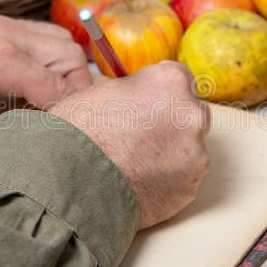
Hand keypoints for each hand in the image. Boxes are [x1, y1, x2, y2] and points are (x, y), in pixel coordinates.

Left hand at [0, 15, 91, 153]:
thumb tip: (32, 157)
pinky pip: (47, 36)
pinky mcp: (4, 23)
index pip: (57, 86)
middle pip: (70, 58)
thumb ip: (0, 145)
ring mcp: (7, 24)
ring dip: (66, 71)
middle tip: (59, 116)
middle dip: (73, 90)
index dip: (64, 113)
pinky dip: (52, 58)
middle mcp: (7, 33)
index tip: (59, 131)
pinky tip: (37, 81)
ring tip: (49, 100)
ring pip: (64, 42)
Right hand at [50, 62, 210, 228]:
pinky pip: (183, 180)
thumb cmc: (77, 135)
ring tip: (135, 166)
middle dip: (172, 122)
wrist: (71, 185)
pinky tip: (140, 185)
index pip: (179, 77)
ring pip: (190, 150)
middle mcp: (190, 115)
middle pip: (190, 113)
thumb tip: (135, 96)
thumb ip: (132, 90)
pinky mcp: (190, 189)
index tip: (150, 102)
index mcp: (169, 82)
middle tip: (142, 137)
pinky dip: (168, 182)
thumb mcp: (100, 92)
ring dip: (171, 154)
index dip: (161, 91)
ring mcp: (195, 154)